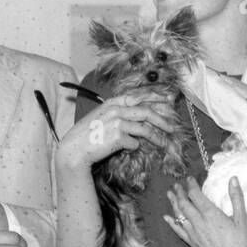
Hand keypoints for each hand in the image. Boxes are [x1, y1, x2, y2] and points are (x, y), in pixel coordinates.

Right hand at [55, 92, 176, 172]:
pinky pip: (134, 143)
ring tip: (164, 143)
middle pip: (146, 112)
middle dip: (162, 119)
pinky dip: (134, 147)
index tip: (168, 101)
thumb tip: (137, 118)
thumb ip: (117, 114)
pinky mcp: (118, 137)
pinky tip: (128, 149)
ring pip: (145, 129)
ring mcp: (117, 123)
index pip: (138, 96)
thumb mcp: (100, 117)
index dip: (155, 98)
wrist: (74, 149)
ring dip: (157, 137)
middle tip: (172, 127)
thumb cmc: (86, 135)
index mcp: (112, 102)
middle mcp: (116, 110)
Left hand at [165, 176, 246, 246]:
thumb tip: (233, 178)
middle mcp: (199, 223)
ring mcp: (194, 234)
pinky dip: (171, 223)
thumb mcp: (242, 218)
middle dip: (179, 193)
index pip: (195, 195)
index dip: (191, 185)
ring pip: (179, 216)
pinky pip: (179, 231)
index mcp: (211, 214)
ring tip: (169, 195)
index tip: (189, 179)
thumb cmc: (242, 242)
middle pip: (184, 204)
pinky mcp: (193, 244)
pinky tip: (166, 217)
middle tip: (176, 185)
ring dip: (174, 204)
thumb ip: (236, 197)